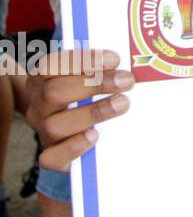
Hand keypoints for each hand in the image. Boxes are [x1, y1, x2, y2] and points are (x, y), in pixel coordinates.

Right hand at [26, 49, 133, 172]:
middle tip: (127, 81)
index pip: (50, 65)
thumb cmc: (87, 95)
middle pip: (53, 93)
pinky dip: (74, 147)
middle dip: (94, 84)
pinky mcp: (52, 156)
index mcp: (42, 80)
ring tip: (123, 104)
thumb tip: (130, 64)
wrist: (70, 128)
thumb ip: (102, 68)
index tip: (115, 59)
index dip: (82, 60)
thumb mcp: (90, 76)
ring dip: (93, 113)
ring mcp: (43, 132)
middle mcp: (38, 106)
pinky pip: (51, 158)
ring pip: (55, 125)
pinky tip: (95, 136)